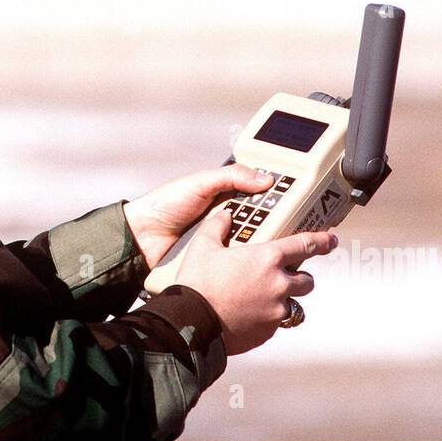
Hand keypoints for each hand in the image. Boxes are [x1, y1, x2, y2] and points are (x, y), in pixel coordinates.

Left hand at [122, 163, 277, 268]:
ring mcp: (224, 241)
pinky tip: (260, 264)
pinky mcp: (218, 261)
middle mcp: (228, 218)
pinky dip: (248, 261)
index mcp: (226, 196)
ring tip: (278, 245)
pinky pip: (239, 261)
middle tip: (292, 227)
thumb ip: (231, 176)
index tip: (299, 201)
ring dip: (263, 244)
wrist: (142, 237)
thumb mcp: (200, 183)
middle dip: (275, 224)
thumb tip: (264, 179)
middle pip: (262, 221)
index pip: (260, 196)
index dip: (278, 198)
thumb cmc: (166, 205)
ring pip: (254, 243)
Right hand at [172, 207, 335, 353]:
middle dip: (301, 277)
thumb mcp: (203, 246)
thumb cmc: (197, 283)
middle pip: (307, 280)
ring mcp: (276, 309)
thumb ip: (217, 226)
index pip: (305, 245)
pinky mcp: (268, 331)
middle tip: (284, 277)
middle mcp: (278, 283)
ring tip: (264, 299)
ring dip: (286, 299)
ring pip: (294, 304)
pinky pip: (277, 322)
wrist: (191, 323)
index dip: (322, 241)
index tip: (331, 240)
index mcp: (266, 258)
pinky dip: (268, 317)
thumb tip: (224, 215)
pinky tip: (248, 314)